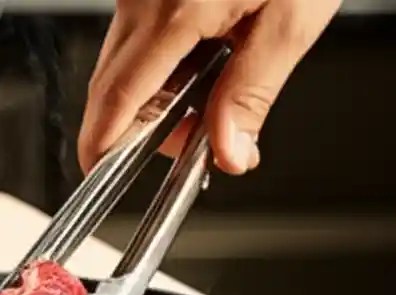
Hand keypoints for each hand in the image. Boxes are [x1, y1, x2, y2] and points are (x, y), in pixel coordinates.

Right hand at [77, 0, 339, 174]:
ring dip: (153, 94)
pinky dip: (160, 62)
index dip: (104, 145)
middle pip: (111, 85)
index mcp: (175, 11)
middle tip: (197, 143)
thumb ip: (253, 93)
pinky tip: (205, 58)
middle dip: (143, 127)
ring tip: (212, 97)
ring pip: (122, 60)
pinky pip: (136, 33)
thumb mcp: (292, 20)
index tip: (103, 177)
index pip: (118, 98)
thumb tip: (229, 150)